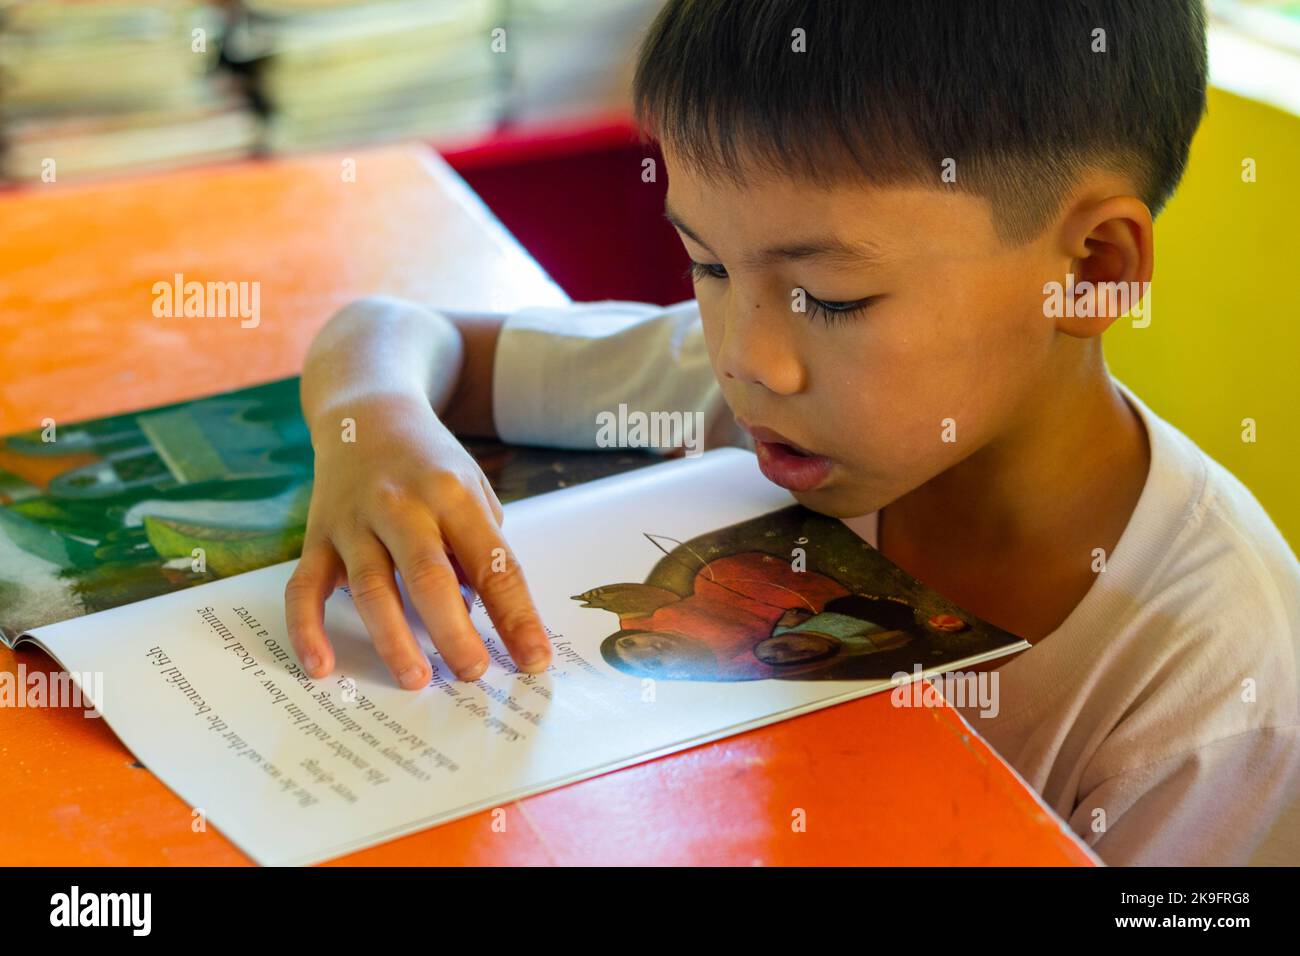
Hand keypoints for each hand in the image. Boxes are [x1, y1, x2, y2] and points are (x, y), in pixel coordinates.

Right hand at [284, 391, 550, 687]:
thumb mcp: (472, 491)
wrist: (365, 412)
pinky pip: (305, 588)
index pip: (493, 564)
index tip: (534, 659)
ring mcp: (355, 521)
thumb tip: (481, 617)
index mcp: (454, 495)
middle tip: (473, 673)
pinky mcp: (317, 536)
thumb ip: (479, 549)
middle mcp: (402, 505)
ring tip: (416, 679)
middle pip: (429, 576)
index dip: (516, 615)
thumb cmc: (430, 464)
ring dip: (393, 638)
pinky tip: (322, 668)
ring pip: (371, 586)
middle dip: (454, 632)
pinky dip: (308, 629)